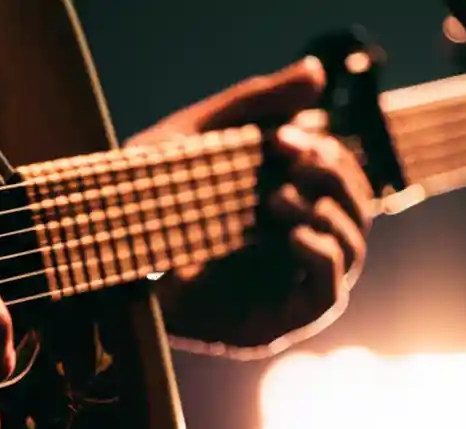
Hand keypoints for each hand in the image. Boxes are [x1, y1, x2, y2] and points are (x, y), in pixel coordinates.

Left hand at [135, 57, 374, 352]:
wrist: (110, 264)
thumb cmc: (147, 203)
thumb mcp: (199, 138)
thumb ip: (254, 102)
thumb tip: (316, 71)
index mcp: (285, 202)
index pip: (340, 175)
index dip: (326, 151)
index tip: (282, 136)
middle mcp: (296, 244)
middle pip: (355, 207)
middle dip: (333, 176)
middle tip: (292, 160)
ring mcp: (291, 285)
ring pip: (352, 245)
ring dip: (328, 212)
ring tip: (278, 199)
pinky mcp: (281, 321)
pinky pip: (330, 291)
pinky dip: (322, 255)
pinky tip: (291, 234)